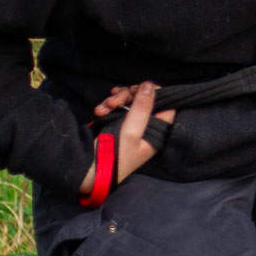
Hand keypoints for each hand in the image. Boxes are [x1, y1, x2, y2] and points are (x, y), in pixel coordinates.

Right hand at [78, 81, 176, 195]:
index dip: (157, 93)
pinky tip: (99, 111)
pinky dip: (108, 106)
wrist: (88, 171)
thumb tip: (150, 85)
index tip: (142, 87)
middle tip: (113, 100)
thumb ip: (142, 108)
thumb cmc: (114, 155)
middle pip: (146, 100)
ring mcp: (133, 124)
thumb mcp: (131, 131)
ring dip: (116, 100)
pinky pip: (118, 106)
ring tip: (103, 108)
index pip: (167, 106)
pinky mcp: (119, 123)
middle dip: (129, 95)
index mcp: (157, 131)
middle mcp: (148, 127)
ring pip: (130, 101)